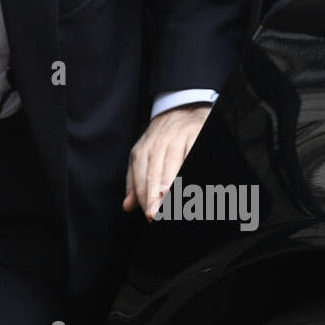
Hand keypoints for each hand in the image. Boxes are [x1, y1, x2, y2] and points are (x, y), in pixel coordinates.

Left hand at [123, 103, 211, 219]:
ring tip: (169, 200)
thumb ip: (134, 181)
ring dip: (170, 182)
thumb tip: (128, 206)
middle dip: (155, 194)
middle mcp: (158, 143)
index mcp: (143, 149)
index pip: (141, 175)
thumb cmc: (161, 139)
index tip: (149, 215)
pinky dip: (190, 166)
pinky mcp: (196, 134)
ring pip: (174, 163)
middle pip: (156, 171)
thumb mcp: (142, 154)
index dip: (144, 196)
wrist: (182, 109)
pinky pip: (192, 152)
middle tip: (155, 214)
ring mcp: (178, 137)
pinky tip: (189, 182)